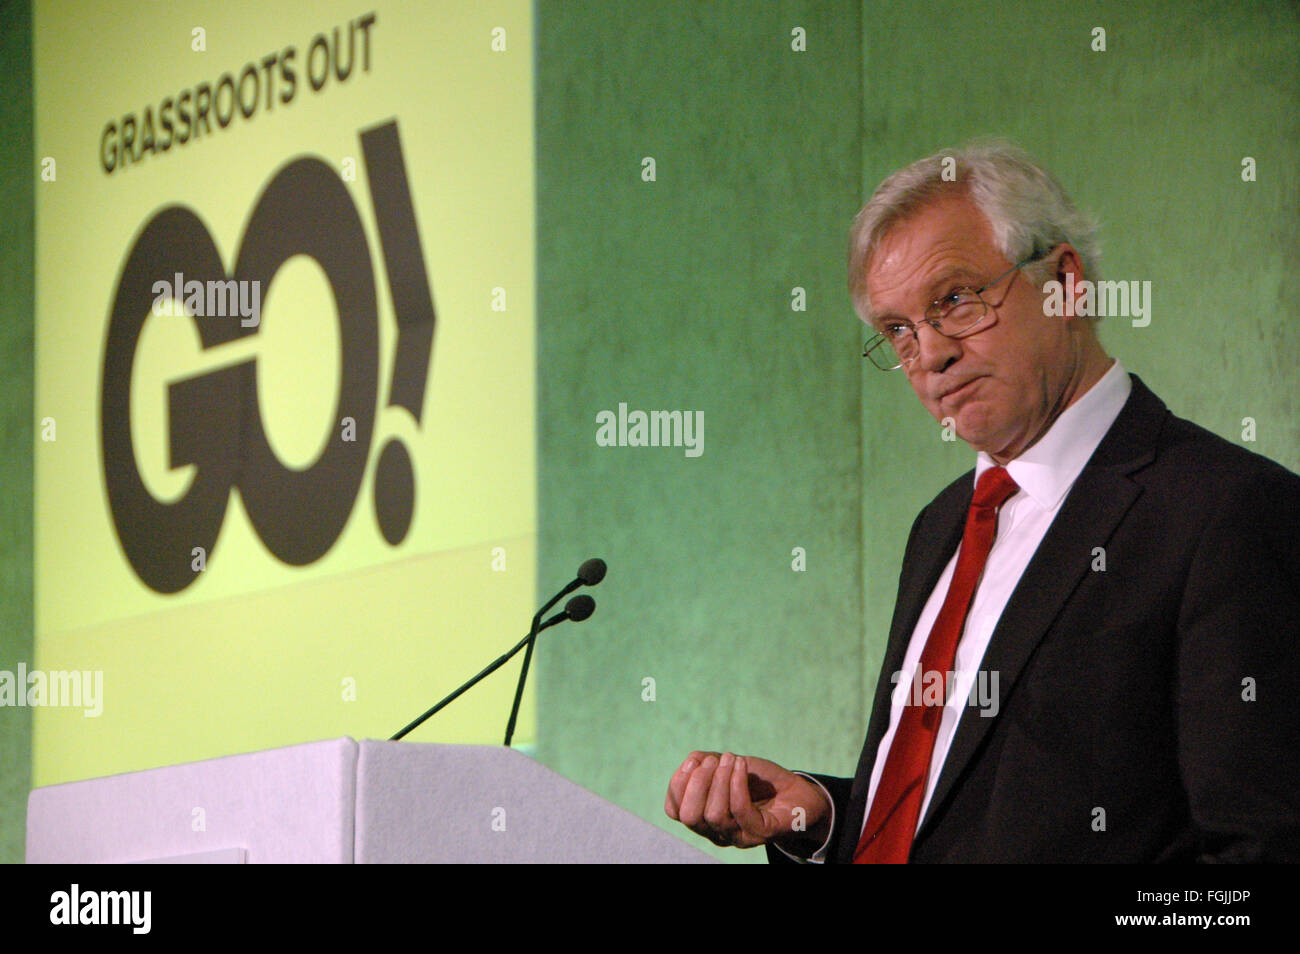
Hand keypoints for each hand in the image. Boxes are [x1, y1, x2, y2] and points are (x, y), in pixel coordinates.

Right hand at [664, 750, 830, 849]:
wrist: (797, 792)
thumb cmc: (759, 780)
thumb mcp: (727, 765)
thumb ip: (705, 762)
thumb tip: (692, 760)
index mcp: (702, 817)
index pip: (674, 811)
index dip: (677, 784)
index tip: (694, 760)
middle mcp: (716, 832)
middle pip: (690, 816)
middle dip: (697, 783)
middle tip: (712, 760)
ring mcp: (738, 836)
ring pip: (714, 815)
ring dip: (720, 780)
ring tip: (731, 759)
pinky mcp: (760, 833)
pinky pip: (740, 811)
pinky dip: (737, 783)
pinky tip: (742, 765)